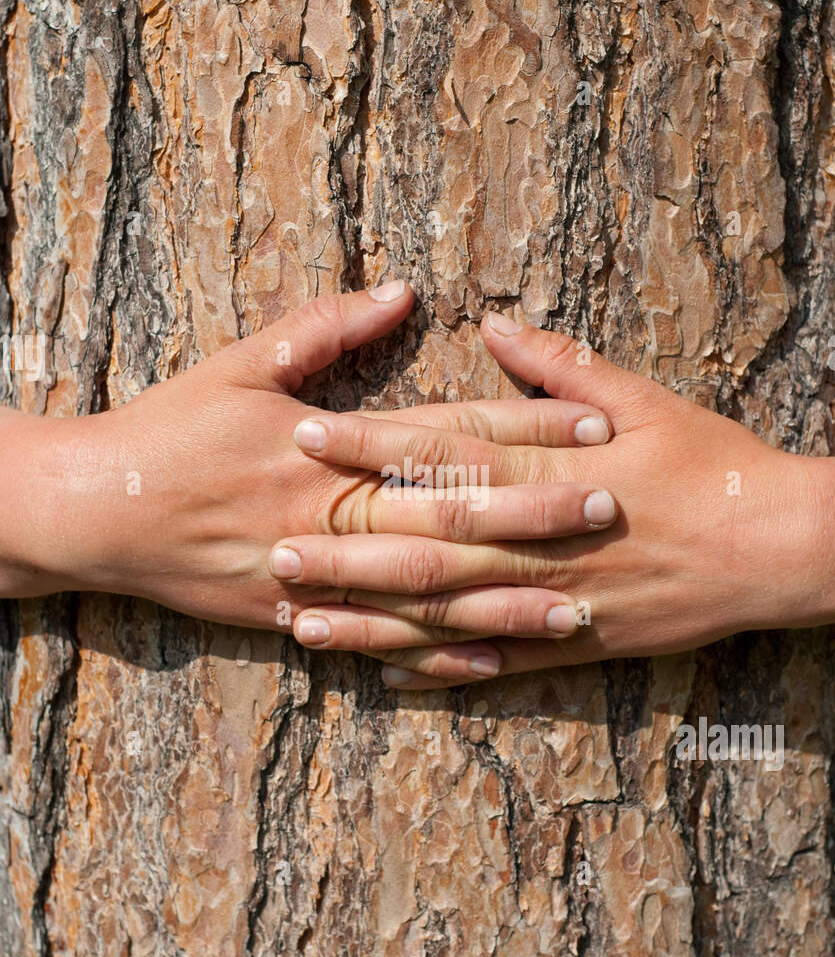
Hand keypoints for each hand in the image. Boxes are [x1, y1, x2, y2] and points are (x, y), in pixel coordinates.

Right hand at [0, 287, 617, 640]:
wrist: (99, 514)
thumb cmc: (171, 430)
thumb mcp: (241, 363)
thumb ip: (324, 328)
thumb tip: (402, 291)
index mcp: (331, 450)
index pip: (447, 436)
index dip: (523, 429)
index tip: (595, 425)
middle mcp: (334, 518)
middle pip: (452, 518)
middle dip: (537, 516)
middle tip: (612, 510)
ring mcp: (318, 580)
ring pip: (427, 596)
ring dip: (505, 602)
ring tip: (577, 609)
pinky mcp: (296, 622)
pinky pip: (379, 647)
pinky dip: (435, 658)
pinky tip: (495, 665)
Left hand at [273, 310, 834, 686]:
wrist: (777, 548)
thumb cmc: (713, 463)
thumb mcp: (645, 398)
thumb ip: (560, 367)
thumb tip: (493, 325)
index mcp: (551, 469)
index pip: (443, 453)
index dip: (369, 444)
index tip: (305, 435)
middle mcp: (539, 539)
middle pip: (425, 542)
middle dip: (345, 545)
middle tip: (271, 545)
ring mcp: (552, 598)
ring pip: (446, 613)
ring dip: (371, 618)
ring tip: (302, 621)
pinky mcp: (573, 645)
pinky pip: (493, 662)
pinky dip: (436, 669)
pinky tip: (381, 671)